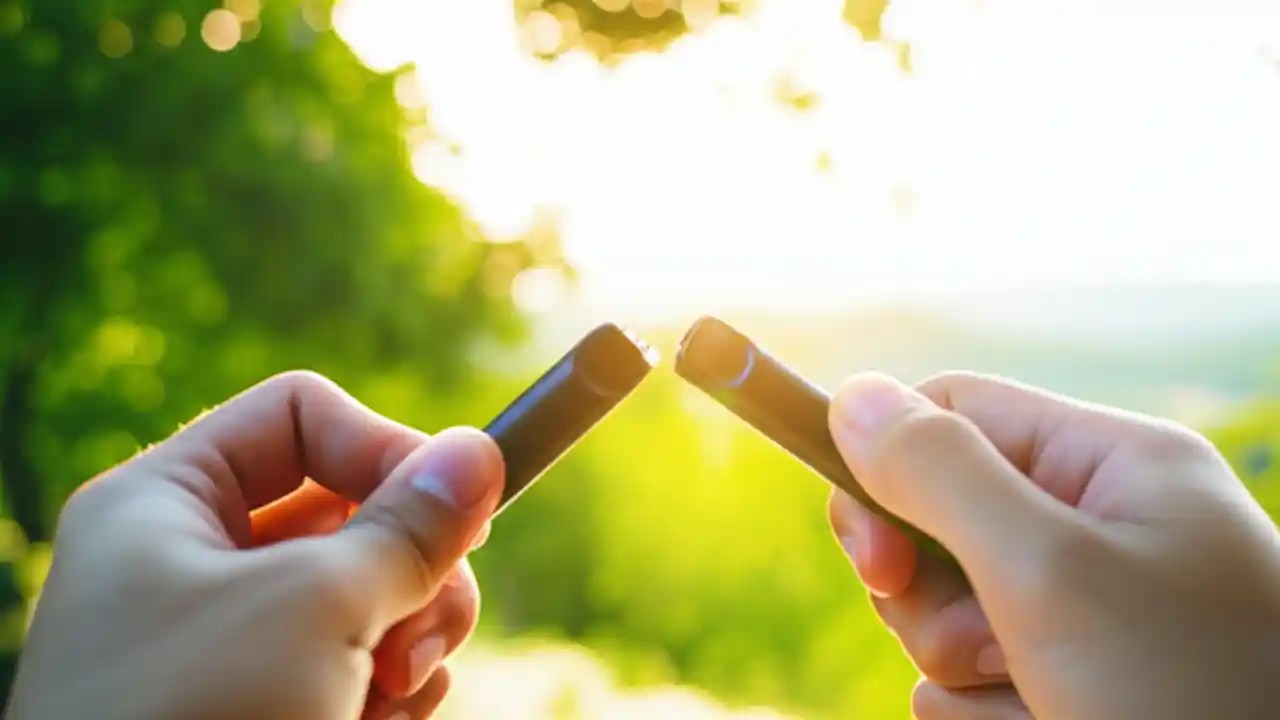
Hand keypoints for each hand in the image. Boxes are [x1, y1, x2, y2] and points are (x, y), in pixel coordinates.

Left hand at [7, 371, 502, 719]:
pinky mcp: (264, 705)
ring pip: (368, 595)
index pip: (301, 418)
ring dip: (409, 640)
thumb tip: (479, 452)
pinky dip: (389, 693)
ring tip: (392, 692)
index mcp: (168, 504)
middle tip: (430, 625)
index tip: (458, 507)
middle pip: (351, 511)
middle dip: (411, 568)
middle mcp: (194, 564)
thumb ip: (407, 526)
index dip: (385, 447)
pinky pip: (357, 665)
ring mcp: (231, 642)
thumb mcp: (313, 608)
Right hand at [826, 372, 1279, 719]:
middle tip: (990, 646)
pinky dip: (988, 715)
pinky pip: (967, 684)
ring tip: (1046, 700)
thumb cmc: (1191, 693)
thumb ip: (942, 476)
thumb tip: (853, 399)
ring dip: (965, 671)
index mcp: (1110, 465)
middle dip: (937, 598)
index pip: (953, 414)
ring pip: (943, 616)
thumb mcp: (1051, 571)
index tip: (875, 559)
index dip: (890, 472)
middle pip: (936, 523)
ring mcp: (1083, 613)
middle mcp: (1097, 529)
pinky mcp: (1068, 682)